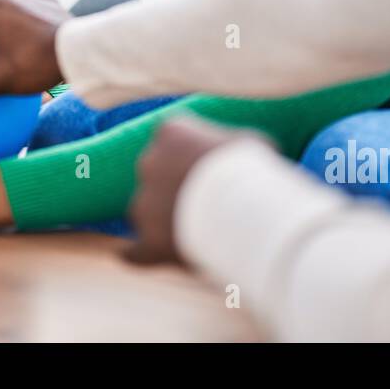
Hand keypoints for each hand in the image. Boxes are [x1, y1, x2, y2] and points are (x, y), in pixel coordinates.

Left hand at [126, 117, 271, 265]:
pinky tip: (139, 256)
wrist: (243, 209)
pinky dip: (139, 254)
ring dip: (163, 220)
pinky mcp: (148, 241)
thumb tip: (247, 154)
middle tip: (206, 202)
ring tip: (197, 233)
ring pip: (146, 211)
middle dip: (175, 186)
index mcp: (170, 132)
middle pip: (156, 173)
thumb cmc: (253, 170)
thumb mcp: (252, 143)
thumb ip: (235, 146)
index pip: (171, 138)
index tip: (210, 166)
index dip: (191, 154)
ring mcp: (144, 204)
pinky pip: (135, 251)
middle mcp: (149, 163)